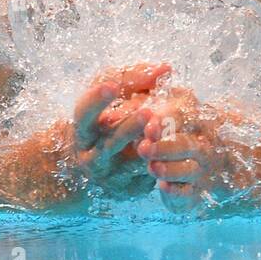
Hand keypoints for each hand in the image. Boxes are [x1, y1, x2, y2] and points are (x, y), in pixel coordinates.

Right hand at [72, 62, 169, 196]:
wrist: (94, 165)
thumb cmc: (105, 120)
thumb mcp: (112, 96)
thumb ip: (135, 79)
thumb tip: (166, 69)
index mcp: (83, 130)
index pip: (84, 114)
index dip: (96, 100)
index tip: (110, 86)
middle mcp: (92, 155)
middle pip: (111, 143)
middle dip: (129, 128)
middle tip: (147, 112)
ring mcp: (110, 176)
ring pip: (133, 162)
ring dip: (151, 148)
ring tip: (167, 133)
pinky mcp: (129, 190)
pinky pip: (148, 177)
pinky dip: (163, 163)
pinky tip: (177, 152)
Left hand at [138, 88, 239, 212]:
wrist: (219, 163)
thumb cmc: (183, 130)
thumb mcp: (178, 109)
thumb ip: (161, 100)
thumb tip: (151, 87)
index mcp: (198, 119)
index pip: (186, 114)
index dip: (168, 118)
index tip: (150, 122)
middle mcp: (203, 144)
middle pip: (187, 145)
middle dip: (164, 147)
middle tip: (143, 148)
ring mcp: (201, 169)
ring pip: (189, 170)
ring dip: (170, 169)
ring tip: (152, 167)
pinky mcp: (195, 192)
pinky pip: (189, 194)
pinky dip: (176, 192)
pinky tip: (162, 187)